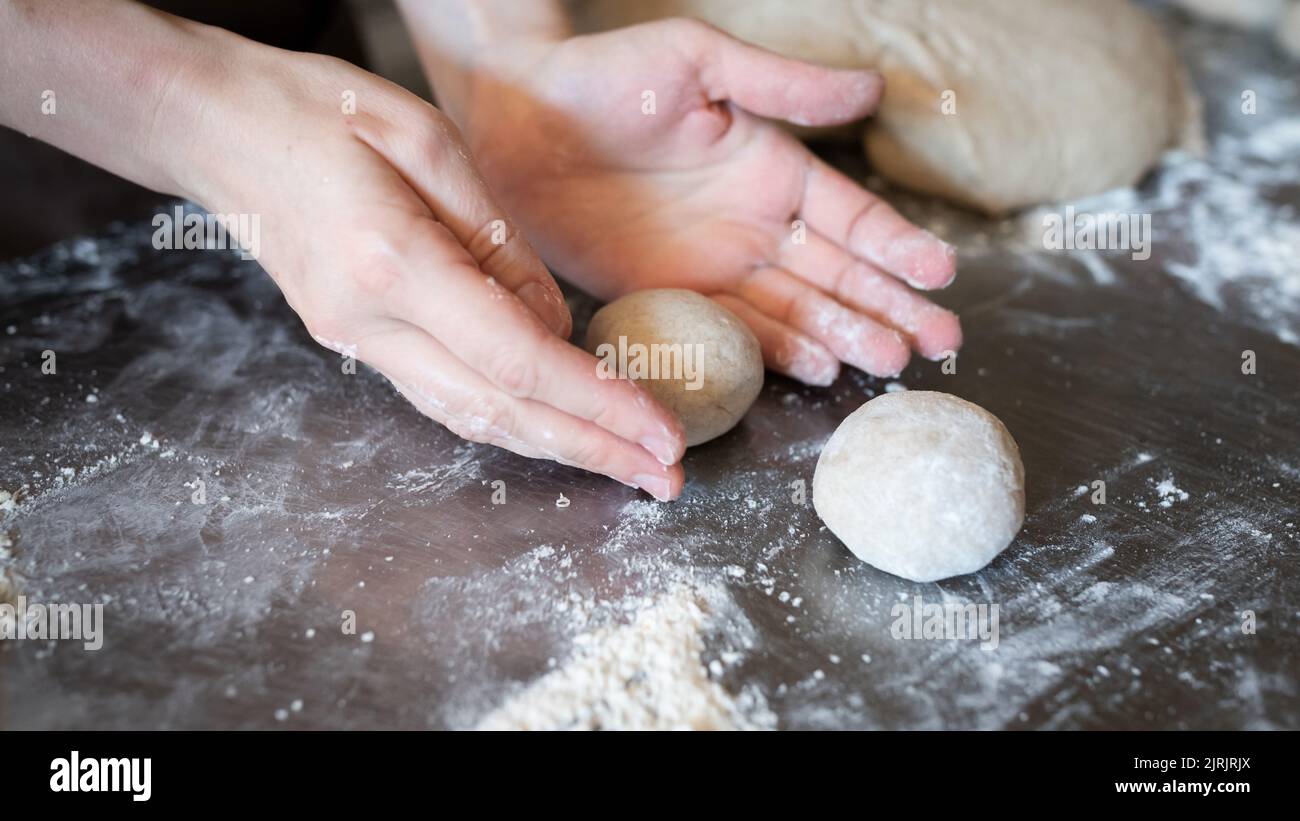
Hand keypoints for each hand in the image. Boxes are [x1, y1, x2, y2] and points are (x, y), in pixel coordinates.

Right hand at [168, 34, 685, 498]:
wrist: (223, 129)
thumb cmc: (323, 113)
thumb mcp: (429, 143)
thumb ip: (499, 243)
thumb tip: (557, 327)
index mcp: (393, 266)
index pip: (516, 359)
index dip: (596, 402)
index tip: (658, 431)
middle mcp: (371, 325)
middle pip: (500, 411)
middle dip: (592, 449)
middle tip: (664, 478)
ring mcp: (357, 343)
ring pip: (471, 418)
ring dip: (556, 447)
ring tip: (626, 465)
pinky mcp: (356, 343)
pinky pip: (446, 396)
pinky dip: (510, 418)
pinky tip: (557, 429)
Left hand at [450, 18, 962, 384]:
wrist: (515, 120)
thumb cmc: (606, 76)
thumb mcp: (698, 63)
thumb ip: (782, 86)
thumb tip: (872, 88)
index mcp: (771, 167)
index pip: (851, 215)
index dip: (896, 245)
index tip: (941, 273)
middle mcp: (753, 225)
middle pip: (836, 274)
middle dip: (889, 305)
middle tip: (937, 341)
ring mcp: (713, 267)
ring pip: (794, 309)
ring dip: (844, 335)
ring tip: (889, 362)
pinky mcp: (667, 297)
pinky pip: (729, 332)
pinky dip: (775, 352)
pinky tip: (816, 369)